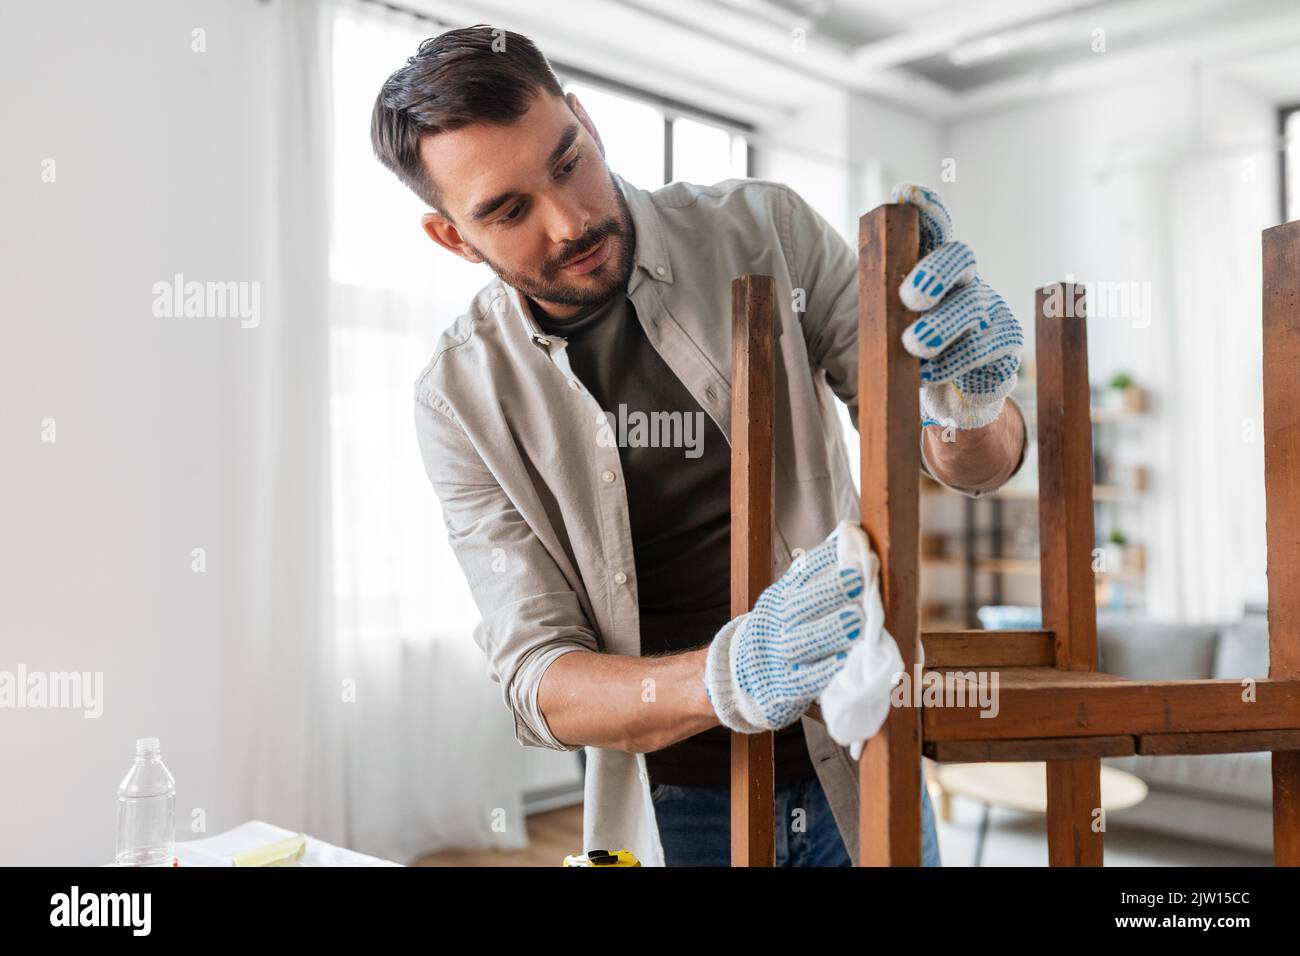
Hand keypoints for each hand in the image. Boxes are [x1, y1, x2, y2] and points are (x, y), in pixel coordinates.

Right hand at [704, 523, 868, 732]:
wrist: (744, 679)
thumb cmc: (783, 634)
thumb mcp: (790, 602)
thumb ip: (816, 579)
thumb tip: (851, 537)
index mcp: (779, 598)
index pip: (801, 574)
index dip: (827, 560)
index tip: (855, 547)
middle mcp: (775, 624)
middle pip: (798, 605)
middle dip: (830, 591)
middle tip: (859, 580)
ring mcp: (777, 657)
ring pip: (801, 642)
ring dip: (830, 629)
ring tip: (858, 620)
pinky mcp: (784, 689)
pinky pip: (805, 681)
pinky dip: (825, 671)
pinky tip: (846, 660)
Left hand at [891, 183, 1023, 430]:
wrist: (949, 391)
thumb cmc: (911, 348)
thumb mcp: (888, 323)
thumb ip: (877, 301)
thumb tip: (847, 285)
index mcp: (932, 265)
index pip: (933, 228)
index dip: (926, 208)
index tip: (904, 194)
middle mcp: (964, 278)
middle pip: (960, 257)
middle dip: (934, 272)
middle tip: (909, 298)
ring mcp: (989, 307)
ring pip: (971, 305)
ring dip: (941, 324)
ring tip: (913, 345)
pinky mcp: (1004, 341)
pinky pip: (983, 347)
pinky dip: (953, 360)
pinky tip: (930, 372)